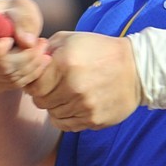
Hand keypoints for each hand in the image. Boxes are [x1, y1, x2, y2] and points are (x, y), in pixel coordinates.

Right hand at [0, 0, 51, 92]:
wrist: (4, 30)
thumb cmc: (12, 14)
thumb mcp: (20, 8)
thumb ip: (24, 20)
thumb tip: (28, 42)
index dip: (3, 46)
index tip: (13, 37)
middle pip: (1, 66)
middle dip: (28, 56)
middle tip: (43, 43)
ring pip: (10, 78)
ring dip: (33, 65)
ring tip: (43, 49)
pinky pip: (13, 85)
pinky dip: (30, 74)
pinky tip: (39, 61)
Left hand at [26, 32, 141, 131]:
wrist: (138, 69)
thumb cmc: (100, 51)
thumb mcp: (71, 39)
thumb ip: (45, 49)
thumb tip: (27, 59)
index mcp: (65, 64)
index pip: (32, 85)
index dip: (34, 83)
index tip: (43, 79)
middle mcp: (73, 87)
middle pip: (41, 102)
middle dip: (44, 95)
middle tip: (56, 87)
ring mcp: (84, 106)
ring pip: (53, 115)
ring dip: (56, 106)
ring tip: (69, 94)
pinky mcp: (94, 120)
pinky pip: (67, 126)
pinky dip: (67, 118)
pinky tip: (76, 106)